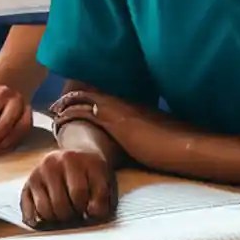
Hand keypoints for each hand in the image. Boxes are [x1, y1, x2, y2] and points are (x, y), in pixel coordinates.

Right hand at [20, 149, 116, 227]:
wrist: (75, 156)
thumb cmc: (90, 172)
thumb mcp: (103, 178)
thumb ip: (102, 196)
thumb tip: (91, 213)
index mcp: (73, 159)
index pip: (78, 193)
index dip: (86, 208)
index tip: (90, 210)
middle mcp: (52, 163)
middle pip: (59, 203)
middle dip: (71, 214)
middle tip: (77, 212)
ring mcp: (37, 173)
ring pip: (43, 209)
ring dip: (56, 218)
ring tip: (65, 212)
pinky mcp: (28, 183)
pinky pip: (28, 209)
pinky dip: (37, 219)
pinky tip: (49, 218)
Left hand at [51, 90, 188, 159]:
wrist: (185, 146)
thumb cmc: (177, 146)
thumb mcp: (159, 137)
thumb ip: (147, 136)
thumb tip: (144, 146)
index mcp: (134, 106)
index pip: (106, 97)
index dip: (89, 98)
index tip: (76, 103)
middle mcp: (124, 103)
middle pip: (92, 93)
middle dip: (74, 97)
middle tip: (58, 104)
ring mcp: (119, 110)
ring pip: (84, 100)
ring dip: (67, 105)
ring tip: (53, 110)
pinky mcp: (114, 121)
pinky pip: (83, 112)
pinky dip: (69, 114)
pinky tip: (58, 120)